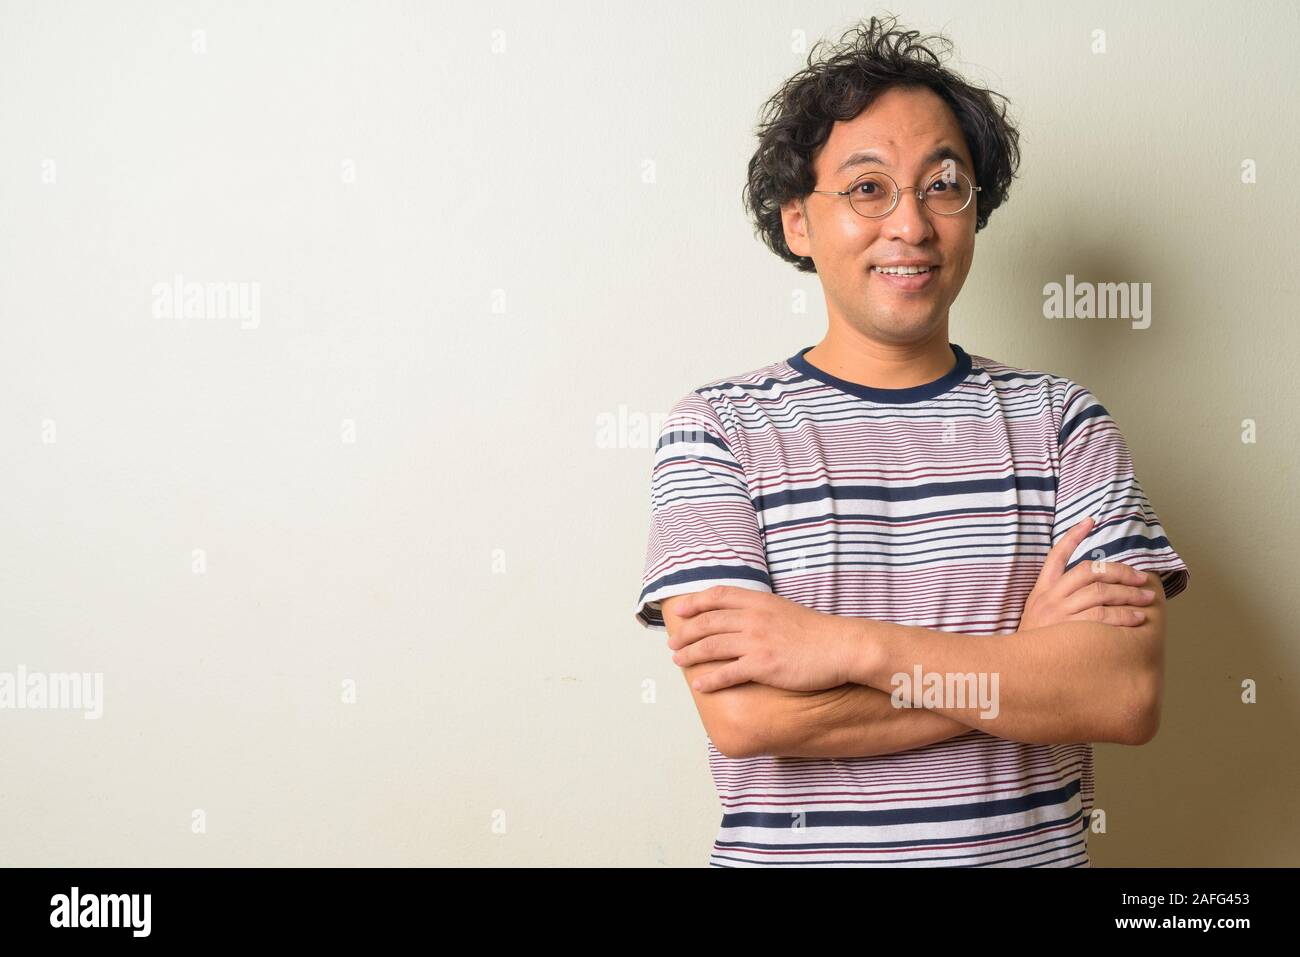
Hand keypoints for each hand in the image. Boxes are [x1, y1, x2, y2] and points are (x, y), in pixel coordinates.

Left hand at [665, 586, 855, 692]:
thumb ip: (761, 611)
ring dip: (690, 655)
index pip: (718, 595)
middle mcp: (754, 618)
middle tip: (672, 643)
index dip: (695, 602)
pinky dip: (709, 680)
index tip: (680, 610)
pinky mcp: (763, 666)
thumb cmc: (817, 633)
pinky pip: (727, 673)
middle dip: (685, 633)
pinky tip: (698, 685)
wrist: (841, 647)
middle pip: (708, 622)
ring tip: (677, 661)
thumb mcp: (785, 610)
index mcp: (760, 602)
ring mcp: (757, 641)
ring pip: (711, 647)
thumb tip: (743, 618)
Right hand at [1019, 516, 1158, 630]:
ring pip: (1100, 593)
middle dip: (1120, 571)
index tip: (1090, 520)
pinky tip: (1137, 618)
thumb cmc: (1035, 644)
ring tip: (1147, 597)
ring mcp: (1058, 612)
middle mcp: (1050, 597)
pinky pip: (1101, 617)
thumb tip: (1088, 589)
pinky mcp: (1068, 630)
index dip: (1073, 536)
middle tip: (1141, 577)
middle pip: (1090, 571)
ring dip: (1128, 593)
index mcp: (1041, 590)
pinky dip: (1123, 615)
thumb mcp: (1035, 615)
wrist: (1016, 671)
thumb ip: (1055, 599)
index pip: (1056, 556)